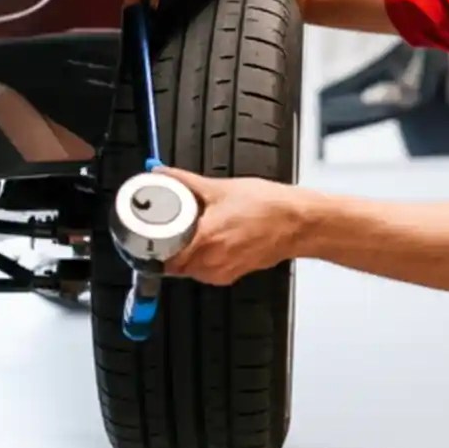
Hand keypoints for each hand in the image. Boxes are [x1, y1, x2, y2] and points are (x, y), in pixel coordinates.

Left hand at [157, 167, 307, 285]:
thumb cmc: (269, 208)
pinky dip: (204, 260)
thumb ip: (186, 181)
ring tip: (191, 234)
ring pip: (191, 271)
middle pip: (175, 265)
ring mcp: (224, 271)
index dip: (153, 248)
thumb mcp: (221, 188)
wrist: (299, 222)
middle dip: (169, 249)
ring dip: (186, 256)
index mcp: (206, 241)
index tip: (149, 236)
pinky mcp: (235, 274)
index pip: (164, 257)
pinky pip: (208, 272)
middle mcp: (213, 262)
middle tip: (169, 230)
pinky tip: (212, 242)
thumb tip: (163, 173)